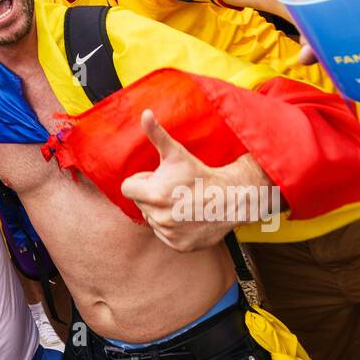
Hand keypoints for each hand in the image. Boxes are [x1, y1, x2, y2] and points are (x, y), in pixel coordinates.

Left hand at [120, 110, 261, 251]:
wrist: (231, 198)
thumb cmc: (200, 173)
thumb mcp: (177, 153)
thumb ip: (156, 134)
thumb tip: (145, 114)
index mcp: (153, 194)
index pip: (128, 188)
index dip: (142, 180)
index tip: (159, 178)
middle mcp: (159, 217)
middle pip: (140, 204)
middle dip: (152, 195)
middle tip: (174, 189)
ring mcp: (169, 233)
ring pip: (152, 219)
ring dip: (161, 211)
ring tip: (182, 202)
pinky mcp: (178, 245)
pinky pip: (164, 235)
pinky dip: (173, 227)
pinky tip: (187, 216)